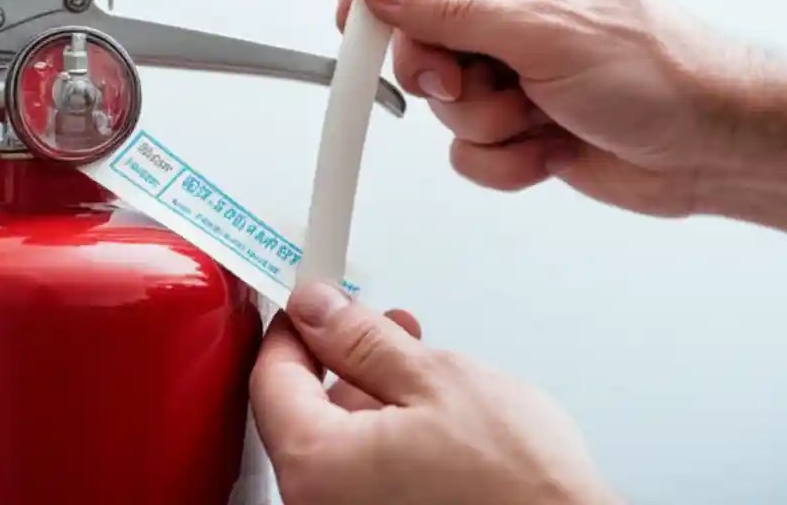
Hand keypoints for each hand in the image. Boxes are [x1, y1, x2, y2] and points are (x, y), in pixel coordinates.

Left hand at [250, 282, 619, 504]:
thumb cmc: (516, 486)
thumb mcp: (437, 380)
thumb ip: (363, 340)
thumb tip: (320, 310)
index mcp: (317, 464)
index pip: (271, 379)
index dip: (293, 329)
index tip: (313, 302)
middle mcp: (319, 503)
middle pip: (299, 412)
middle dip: (335, 358)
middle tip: (369, 323)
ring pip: (335, 441)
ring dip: (365, 392)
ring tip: (414, 359)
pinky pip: (361, 472)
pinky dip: (382, 433)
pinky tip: (424, 410)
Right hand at [337, 0, 747, 215]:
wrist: (712, 149)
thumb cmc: (662, 72)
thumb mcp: (547, 32)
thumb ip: (454, 10)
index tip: (352, 24)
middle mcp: (509, 5)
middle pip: (416, 33)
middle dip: (441, 73)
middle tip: (471, 82)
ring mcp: (510, 66)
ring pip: (441, 100)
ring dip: (485, 121)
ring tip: (539, 115)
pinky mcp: (516, 119)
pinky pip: (466, 148)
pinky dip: (502, 159)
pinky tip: (550, 148)